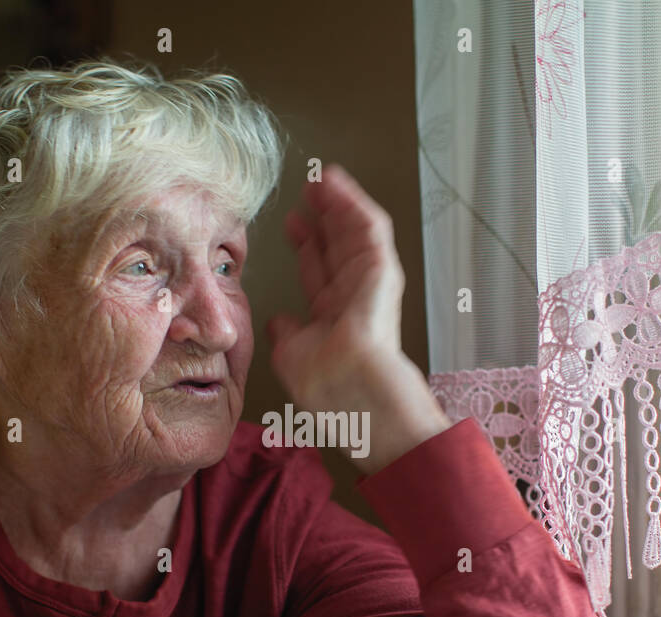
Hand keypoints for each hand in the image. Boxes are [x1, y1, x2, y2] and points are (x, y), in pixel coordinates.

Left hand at [267, 165, 451, 473]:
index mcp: (333, 318)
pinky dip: (353, 203)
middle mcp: (353, 298)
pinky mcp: (382, 271)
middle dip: (322, 217)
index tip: (291, 224)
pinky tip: (337, 184)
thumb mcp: (292, 359)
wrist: (355, 394)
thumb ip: (287, 335)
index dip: (306, 246)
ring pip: (354, 232)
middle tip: (307, 190)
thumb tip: (279, 321)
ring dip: (338, 203)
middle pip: (337, 247)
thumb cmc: (329, 389)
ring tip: (320, 178)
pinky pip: (370, 228)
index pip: (320, 273)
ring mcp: (370, 283)